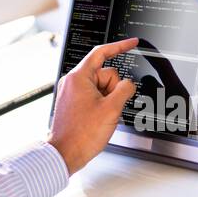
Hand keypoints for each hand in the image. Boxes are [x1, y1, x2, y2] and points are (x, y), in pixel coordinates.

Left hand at [48, 38, 139, 173]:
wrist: (65, 154)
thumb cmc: (81, 135)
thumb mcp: (112, 109)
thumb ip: (125, 89)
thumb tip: (128, 85)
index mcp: (79, 77)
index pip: (102, 53)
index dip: (120, 46)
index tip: (132, 43)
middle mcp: (72, 82)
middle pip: (105, 75)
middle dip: (113, 90)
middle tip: (108, 108)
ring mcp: (72, 93)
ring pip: (101, 88)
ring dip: (107, 101)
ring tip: (100, 118)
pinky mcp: (73, 103)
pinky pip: (94, 97)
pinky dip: (101, 106)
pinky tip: (97, 120)